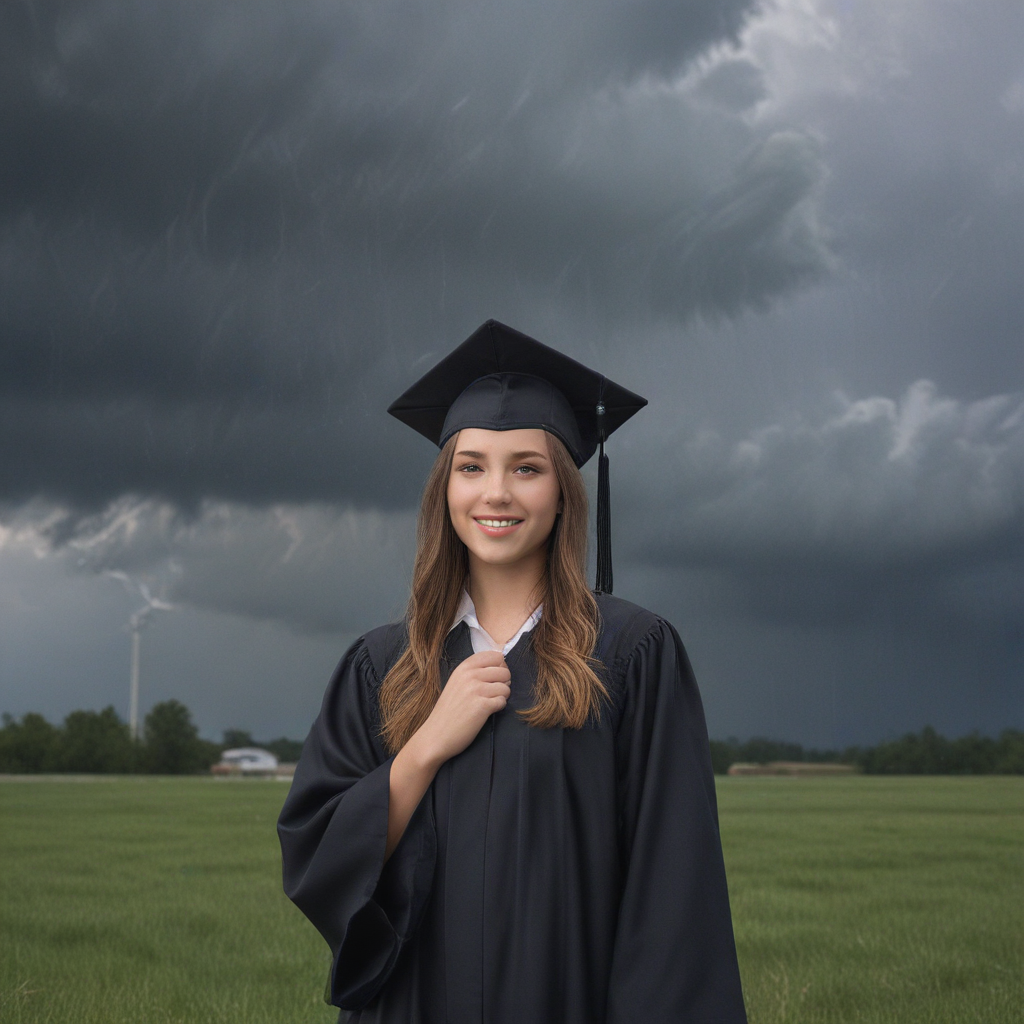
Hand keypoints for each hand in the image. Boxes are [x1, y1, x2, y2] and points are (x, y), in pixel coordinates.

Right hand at [412, 650, 511, 765]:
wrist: (436, 735)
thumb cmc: (449, 711)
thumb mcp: (457, 683)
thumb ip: (474, 672)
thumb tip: (502, 666)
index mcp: (463, 667)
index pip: (495, 655)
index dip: (500, 667)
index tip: (493, 678)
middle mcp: (469, 675)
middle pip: (504, 671)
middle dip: (503, 683)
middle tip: (492, 694)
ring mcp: (476, 690)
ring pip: (506, 686)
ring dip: (502, 697)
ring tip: (489, 703)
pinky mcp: (482, 706)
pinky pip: (503, 701)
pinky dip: (498, 707)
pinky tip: (486, 712)